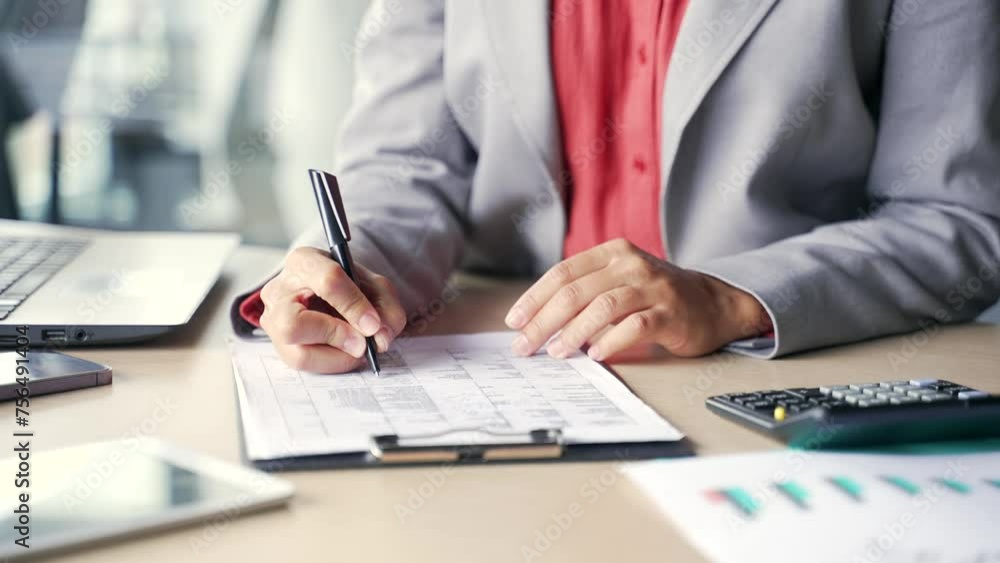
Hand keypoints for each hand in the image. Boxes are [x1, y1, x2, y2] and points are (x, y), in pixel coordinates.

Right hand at [259, 247, 406, 372]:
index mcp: (305, 262)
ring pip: (297, 353)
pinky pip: (302, 364)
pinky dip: (332, 364)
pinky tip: (346, 353)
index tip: (374, 324)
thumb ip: (385, 308)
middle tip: (363, 343)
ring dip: (337, 358)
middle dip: (335, 336)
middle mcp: (279, 291)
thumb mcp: (374, 286)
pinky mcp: (278, 345)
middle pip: (294, 323)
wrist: (327, 292)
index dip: (354, 306)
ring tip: (358, 349)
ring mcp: (272, 320)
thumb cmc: (348, 286)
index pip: (327, 281)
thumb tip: (381, 338)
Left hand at [504, 239, 769, 360]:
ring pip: (603, 307)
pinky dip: (612, 341)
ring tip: (556, 352)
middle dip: (544, 321)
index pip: (563, 273)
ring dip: (573, 332)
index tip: (514, 321)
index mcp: (612, 253)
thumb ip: (585, 295)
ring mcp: (653, 287)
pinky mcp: (671, 313)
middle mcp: (631, 265)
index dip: (535, 297)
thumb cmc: (656, 297)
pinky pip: (636, 326)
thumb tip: (537, 325)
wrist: (713, 304)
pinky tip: (596, 355)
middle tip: (525, 345)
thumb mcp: (619, 283)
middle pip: (576, 292)